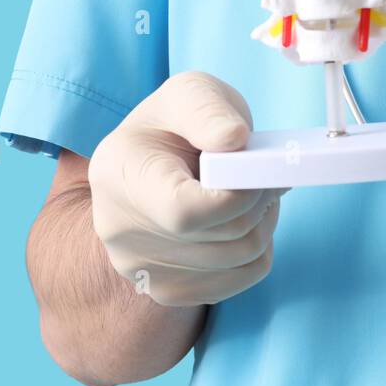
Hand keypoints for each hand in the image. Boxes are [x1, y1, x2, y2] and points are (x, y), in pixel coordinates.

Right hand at [89, 71, 282, 305]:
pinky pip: (242, 279)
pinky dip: (258, 248)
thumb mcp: (188, 94)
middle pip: (222, 237)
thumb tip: (234, 139)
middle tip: (266, 172)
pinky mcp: (168, 291)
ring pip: (239, 259)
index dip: (236, 196)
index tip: (255, 167)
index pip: (184, 212)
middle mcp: (119, 231)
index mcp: (118, 175)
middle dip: (260, 200)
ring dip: (264, 221)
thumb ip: (208, 110)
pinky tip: (243, 218)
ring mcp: (141, 269)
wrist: (151, 166)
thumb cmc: (173, 127)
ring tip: (254, 190)